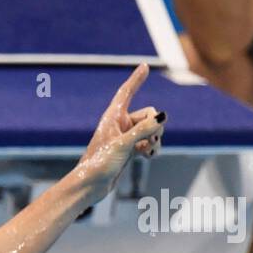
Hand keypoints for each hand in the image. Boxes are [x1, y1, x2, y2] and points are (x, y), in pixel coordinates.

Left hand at [77, 63, 165, 198]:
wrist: (90, 186)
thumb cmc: (99, 163)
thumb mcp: (124, 144)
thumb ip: (144, 130)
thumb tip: (162, 117)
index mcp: (113, 117)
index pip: (127, 92)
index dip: (136, 79)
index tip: (144, 65)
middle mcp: (119, 124)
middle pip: (148, 114)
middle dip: (155, 125)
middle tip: (152, 139)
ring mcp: (125, 137)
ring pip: (150, 129)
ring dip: (155, 138)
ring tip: (149, 150)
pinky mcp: (128, 150)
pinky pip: (148, 142)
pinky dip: (151, 147)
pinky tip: (150, 156)